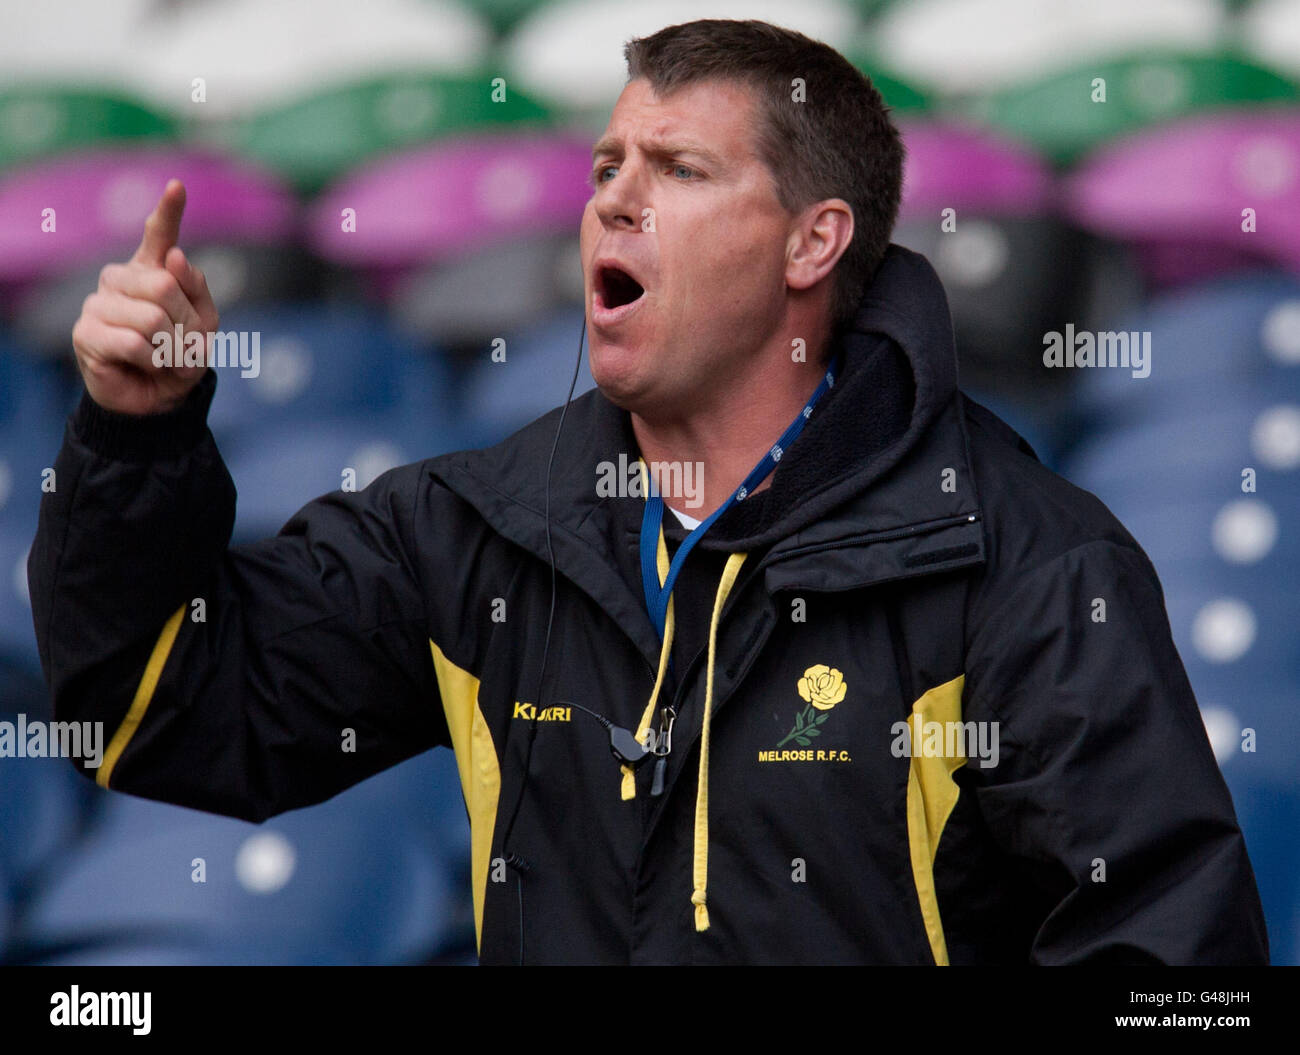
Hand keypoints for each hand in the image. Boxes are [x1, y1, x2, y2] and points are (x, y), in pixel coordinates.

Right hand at [71, 179, 219, 414]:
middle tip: (184, 348)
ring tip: (166, 359)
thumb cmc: (180, 357)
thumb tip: (175, 257)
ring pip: (152, 317)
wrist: (158, 398)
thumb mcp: (204, 325)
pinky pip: (135, 342)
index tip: (178, 186)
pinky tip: (146, 365)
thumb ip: (196, 290)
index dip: (168, 211)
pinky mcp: (86, 332)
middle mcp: (121, 278)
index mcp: (152, 270)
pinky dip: (153, 360)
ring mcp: (99, 302)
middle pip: (164, 286)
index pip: (159, 235)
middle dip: (186, 325)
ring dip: (172, 348)